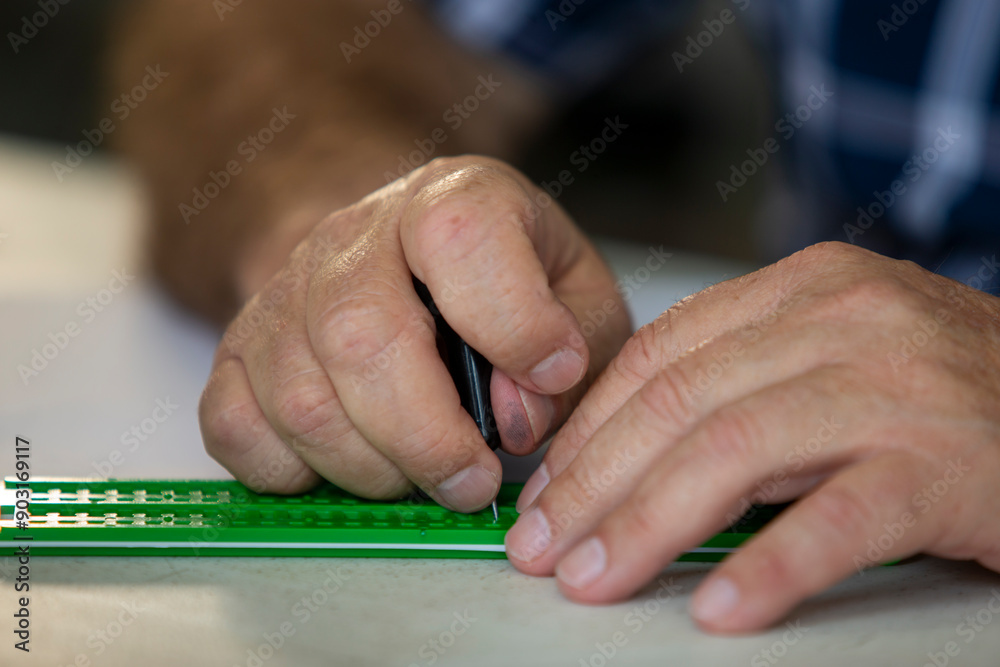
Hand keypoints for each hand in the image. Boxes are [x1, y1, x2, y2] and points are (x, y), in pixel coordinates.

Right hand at [199, 156, 629, 511]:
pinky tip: (349, 462)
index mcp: (452, 197)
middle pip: (360, 337)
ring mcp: (285, 290)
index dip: (511, 321)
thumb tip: (516, 417)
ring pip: (300, 399)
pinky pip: (235, 426)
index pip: (460, 236)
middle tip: (474, 479)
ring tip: (419, 473)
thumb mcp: (578, 297)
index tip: (553, 374)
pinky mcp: (239, 347)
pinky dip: (294, 472)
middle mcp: (354, 235)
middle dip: (427, 437)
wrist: (400, 256)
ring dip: (371, 468)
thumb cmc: (504, 285)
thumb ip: (576, 349)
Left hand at [504, 241, 999, 631]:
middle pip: (678, 403)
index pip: (661, 353)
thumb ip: (747, 378)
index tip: (546, 487)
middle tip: (540, 547)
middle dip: (593, 484)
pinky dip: (771, 568)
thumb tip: (634, 450)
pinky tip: (719, 610)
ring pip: (734, 452)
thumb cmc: (952, 390)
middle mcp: (841, 321)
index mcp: (802, 290)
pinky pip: (838, 521)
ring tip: (593, 581)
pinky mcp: (944, 464)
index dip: (590, 427)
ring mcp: (893, 387)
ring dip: (646, 525)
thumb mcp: (838, 352)